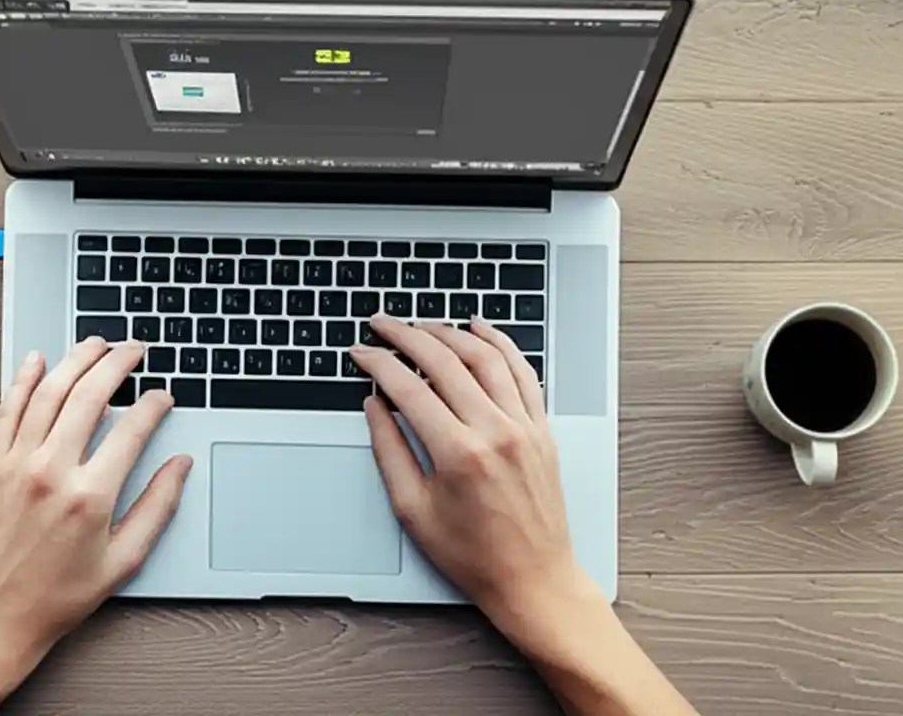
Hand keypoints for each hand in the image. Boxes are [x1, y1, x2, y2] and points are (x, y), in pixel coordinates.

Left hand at [0, 339, 191, 711]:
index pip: (131, 429)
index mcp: (90, 496)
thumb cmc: (57, 597)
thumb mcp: (123, 560)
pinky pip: (8, 410)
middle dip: (117, 364)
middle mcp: (51, 472)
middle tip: (133, 350)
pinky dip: (23, 380)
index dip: (154, 405)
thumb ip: (157, 507)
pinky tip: (37, 362)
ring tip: (95, 344)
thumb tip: (179, 467)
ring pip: (48, 392)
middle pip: (89, 396)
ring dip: (75, 361)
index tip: (163, 396)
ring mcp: (16, 465)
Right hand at [351, 315, 595, 636]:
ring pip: (486, 357)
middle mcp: (495, 431)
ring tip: (424, 323)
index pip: (408, 389)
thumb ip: (389, 451)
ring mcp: (524, 427)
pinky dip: (501, 344)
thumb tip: (375, 408)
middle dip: (407, 335)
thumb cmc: (473, 555)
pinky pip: (523, 372)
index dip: (378, 364)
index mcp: (458, 453)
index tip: (361, 352)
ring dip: (450, 332)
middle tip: (382, 324)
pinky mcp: (542, 429)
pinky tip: (481, 329)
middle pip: (445, 361)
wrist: (533, 579)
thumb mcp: (413, 509)